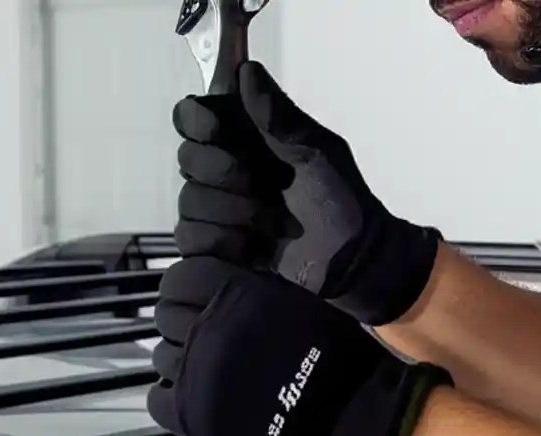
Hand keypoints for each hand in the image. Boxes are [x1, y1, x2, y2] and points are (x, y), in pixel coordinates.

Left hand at [146, 256, 451, 435]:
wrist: (347, 412)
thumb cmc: (332, 352)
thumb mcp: (296, 299)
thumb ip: (255, 289)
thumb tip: (225, 283)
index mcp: (232, 291)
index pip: (182, 277)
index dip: (188, 287)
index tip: (200, 298)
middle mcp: (206, 326)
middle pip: (166, 316)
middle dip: (183, 323)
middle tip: (206, 337)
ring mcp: (194, 370)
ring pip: (163, 357)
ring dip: (182, 361)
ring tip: (209, 371)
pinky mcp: (190, 413)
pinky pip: (158, 401)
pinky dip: (172, 401)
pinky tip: (196, 400)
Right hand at [173, 61, 440, 326]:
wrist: (353, 259)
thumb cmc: (341, 200)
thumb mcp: (317, 151)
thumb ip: (278, 115)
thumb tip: (248, 70)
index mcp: (244, 138)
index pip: (192, 116)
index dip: (195, 120)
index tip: (215, 128)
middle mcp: (222, 168)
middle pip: (187, 158)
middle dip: (225, 173)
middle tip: (267, 184)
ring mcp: (214, 207)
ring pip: (189, 201)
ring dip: (234, 213)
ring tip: (273, 223)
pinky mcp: (213, 245)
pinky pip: (192, 237)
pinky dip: (225, 242)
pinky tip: (255, 247)